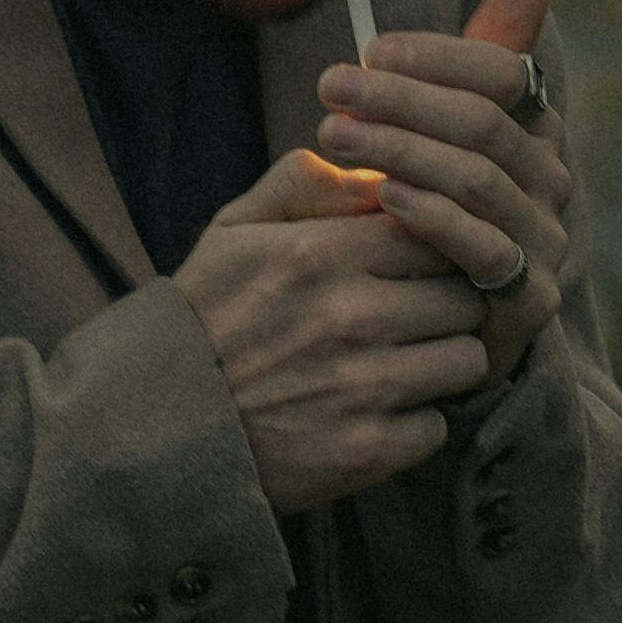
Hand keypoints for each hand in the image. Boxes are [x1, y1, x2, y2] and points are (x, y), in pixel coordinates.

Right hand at [174, 144, 495, 513]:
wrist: (154, 428)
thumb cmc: (201, 320)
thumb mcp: (233, 232)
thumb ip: (304, 183)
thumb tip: (376, 171)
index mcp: (321, 253)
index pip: (437, 231)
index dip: (435, 247)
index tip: (415, 265)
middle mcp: (351, 317)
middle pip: (466, 297)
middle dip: (449, 305)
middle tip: (419, 320)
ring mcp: (362, 388)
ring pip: (467, 361)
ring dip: (443, 364)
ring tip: (405, 366)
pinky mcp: (365, 452)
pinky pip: (436, 428)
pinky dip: (416, 426)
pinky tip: (380, 416)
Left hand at [308, 0, 565, 384]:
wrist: (429, 339)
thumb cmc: (422, 224)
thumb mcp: (438, 137)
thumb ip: (470, 65)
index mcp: (535, 132)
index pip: (504, 73)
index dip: (439, 55)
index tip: (370, 48)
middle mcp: (551, 182)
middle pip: (484, 122)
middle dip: (403, 98)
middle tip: (331, 87)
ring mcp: (545, 242)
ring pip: (479, 178)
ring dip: (402, 149)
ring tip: (334, 135)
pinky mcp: (530, 299)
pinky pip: (483, 248)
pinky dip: (431, 216)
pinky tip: (381, 197)